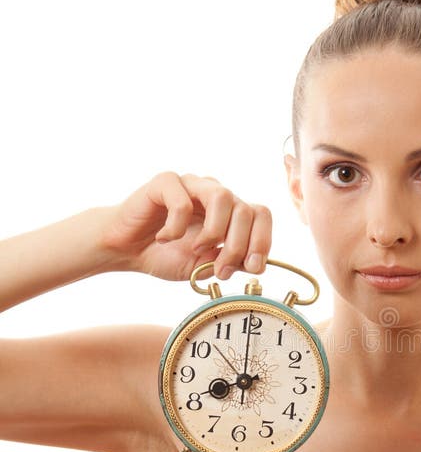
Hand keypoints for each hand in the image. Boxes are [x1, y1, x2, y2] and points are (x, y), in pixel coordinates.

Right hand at [101, 172, 271, 281]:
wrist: (126, 250)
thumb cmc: (165, 254)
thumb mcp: (203, 266)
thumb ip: (229, 262)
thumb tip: (256, 265)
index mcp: (229, 212)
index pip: (260, 215)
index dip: (262, 241)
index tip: (252, 268)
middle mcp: (214, 194)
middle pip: (246, 209)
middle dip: (237, 245)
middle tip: (219, 268)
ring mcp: (191, 185)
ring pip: (222, 197)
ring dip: (214, 232)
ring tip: (196, 249)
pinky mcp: (165, 182)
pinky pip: (183, 202)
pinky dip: (176, 228)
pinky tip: (164, 239)